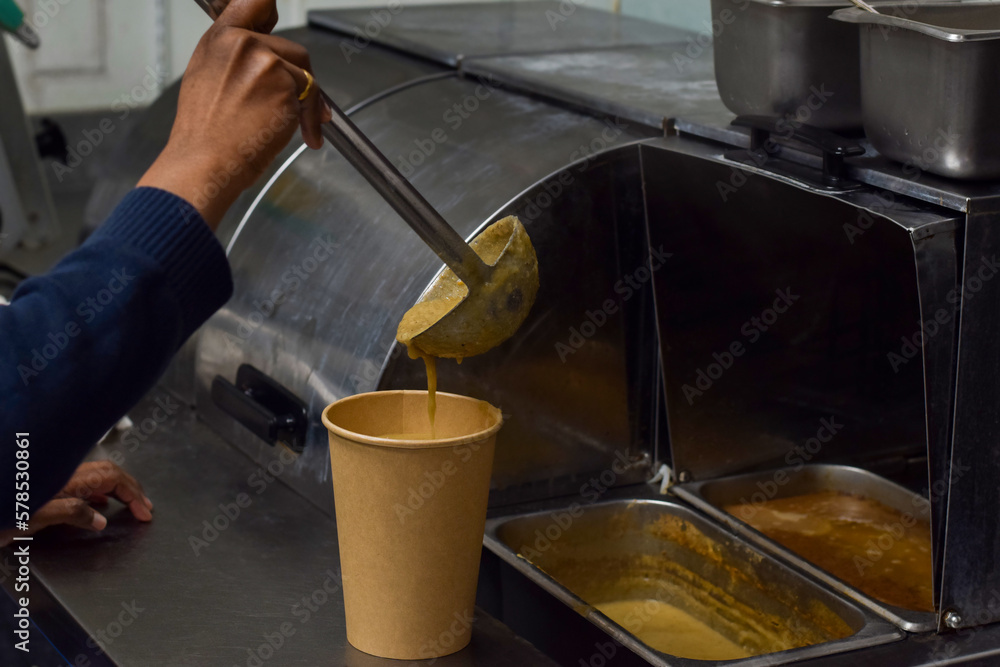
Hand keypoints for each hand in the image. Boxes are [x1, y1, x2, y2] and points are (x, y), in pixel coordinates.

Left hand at [0, 462, 152, 545]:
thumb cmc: (3, 514)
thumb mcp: (36, 517)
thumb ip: (72, 514)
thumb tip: (100, 519)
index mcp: (68, 480)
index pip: (113, 478)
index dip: (133, 494)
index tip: (144, 512)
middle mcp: (66, 476)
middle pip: (110, 473)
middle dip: (132, 488)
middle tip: (146, 507)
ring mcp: (58, 480)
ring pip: (99, 477)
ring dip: (119, 489)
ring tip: (131, 503)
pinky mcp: (51, 488)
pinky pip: (86, 484)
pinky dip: (102, 493)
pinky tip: (100, 504)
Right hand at [138, 0, 332, 227]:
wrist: (205, 161)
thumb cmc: (206, 135)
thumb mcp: (208, 80)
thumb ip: (236, 60)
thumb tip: (268, 62)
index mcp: (218, 39)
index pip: (255, 2)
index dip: (272, 14)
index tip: (279, 35)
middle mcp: (241, 43)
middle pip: (291, 48)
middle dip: (299, 79)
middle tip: (298, 107)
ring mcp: (264, 60)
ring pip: (304, 73)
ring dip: (308, 102)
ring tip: (298, 127)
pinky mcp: (284, 81)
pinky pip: (313, 95)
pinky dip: (313, 117)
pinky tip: (304, 135)